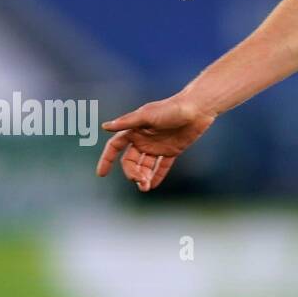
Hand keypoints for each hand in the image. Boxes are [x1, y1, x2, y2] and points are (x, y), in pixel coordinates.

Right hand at [95, 95, 215, 191]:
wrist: (196, 109)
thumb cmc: (170, 109)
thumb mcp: (146, 115)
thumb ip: (127, 122)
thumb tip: (105, 127)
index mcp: (134, 130)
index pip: (115, 146)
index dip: (107, 159)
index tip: (101, 174)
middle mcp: (143, 139)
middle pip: (130, 161)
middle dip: (131, 172)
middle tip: (139, 181)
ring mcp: (157, 146)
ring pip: (145, 166)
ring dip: (143, 177)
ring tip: (145, 187)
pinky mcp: (171, 150)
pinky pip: (162, 166)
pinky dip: (158, 175)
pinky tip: (154, 185)